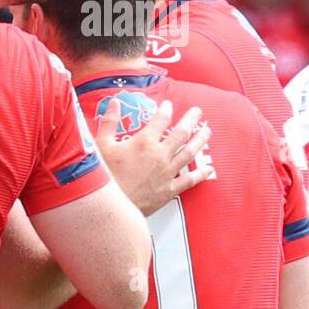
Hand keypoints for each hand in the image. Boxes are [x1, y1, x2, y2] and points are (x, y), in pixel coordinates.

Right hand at [95, 98, 212, 215]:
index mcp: (144, 142)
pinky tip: (208, 169)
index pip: (160, 120)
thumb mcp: (100, 145)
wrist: (108, 205)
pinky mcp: (169, 189)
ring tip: (207, 131)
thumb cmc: (103, 176)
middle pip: (181, 133)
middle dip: (191, 119)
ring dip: (200, 140)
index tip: (168, 105)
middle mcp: (160, 155)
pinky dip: (200, 173)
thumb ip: (109, 122)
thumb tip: (115, 102)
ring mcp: (167, 172)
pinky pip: (189, 179)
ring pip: (190, 152)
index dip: (166, 110)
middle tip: (197, 111)